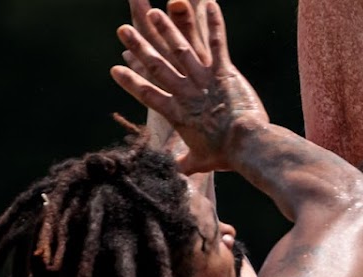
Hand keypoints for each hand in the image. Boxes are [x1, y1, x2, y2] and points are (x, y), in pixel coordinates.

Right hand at [111, 0, 267, 173]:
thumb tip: (175, 174)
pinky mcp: (225, 73)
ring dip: (167, 30)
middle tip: (123, 29)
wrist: (247, 146)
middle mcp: (186, 93)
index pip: (147, 94)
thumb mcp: (201, 162)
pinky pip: (218, 44)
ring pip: (181, 50)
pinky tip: (210, 5)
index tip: (115, 69)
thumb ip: (185, 165)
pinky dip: (214, 24)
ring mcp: (204, 81)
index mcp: (176, 113)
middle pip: (157, 66)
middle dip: (139, 46)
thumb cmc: (225, 155)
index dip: (131, 81)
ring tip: (154, 13)